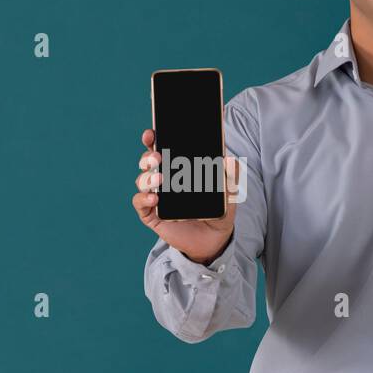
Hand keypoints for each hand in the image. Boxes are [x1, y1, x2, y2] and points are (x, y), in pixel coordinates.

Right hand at [132, 128, 237, 264]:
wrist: (214, 240)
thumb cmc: (218, 211)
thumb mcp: (229, 193)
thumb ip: (231, 176)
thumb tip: (230, 159)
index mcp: (178, 168)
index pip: (162, 149)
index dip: (153, 139)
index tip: (152, 132)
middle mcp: (163, 180)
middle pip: (147, 162)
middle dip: (147, 156)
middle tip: (157, 157)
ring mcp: (156, 197)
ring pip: (142, 180)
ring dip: (147, 177)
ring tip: (160, 179)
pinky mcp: (152, 215)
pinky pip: (140, 203)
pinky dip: (144, 199)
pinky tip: (155, 199)